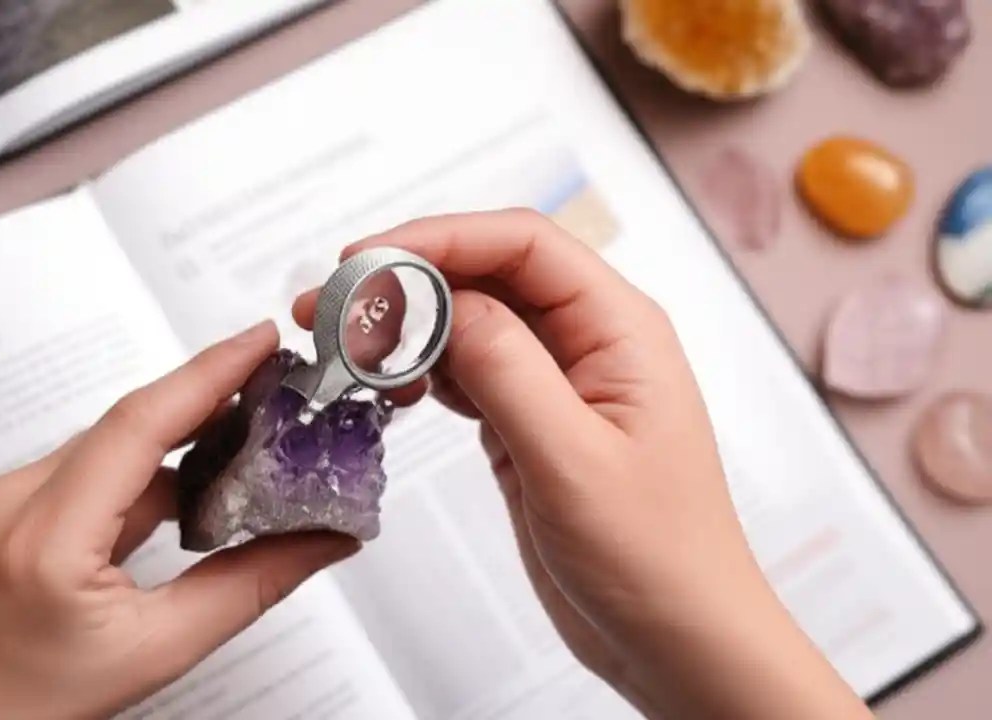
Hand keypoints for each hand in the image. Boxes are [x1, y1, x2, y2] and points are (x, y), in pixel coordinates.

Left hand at [0, 321, 357, 719]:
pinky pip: (68, 478)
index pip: (140, 424)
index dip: (211, 373)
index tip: (262, 341)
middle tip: (275, 403)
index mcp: (44, 539)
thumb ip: (242, 592)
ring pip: (100, 456)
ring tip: (237, 473)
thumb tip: (318, 545)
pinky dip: (125, 484)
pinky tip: (164, 514)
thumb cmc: (5, 714)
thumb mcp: (145, 658)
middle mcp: (4, 502)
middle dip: (204, 410)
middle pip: (125, 430)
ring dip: (167, 458)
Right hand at [294, 210, 870, 719]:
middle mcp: (587, 342)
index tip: (368, 259)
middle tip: (331, 307)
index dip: (439, 238)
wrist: (676, 639)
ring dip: (404, 328)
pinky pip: (465, 373)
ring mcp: (555, 382)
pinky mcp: (528, 423)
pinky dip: (419, 373)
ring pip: (467, 323)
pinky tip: (390, 390)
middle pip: (486, 274)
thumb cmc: (656, 557)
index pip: (521, 244)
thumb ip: (506, 370)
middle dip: (406, 281)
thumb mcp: (572, 459)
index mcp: (619, 329)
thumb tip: (443, 302)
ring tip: (344, 349)